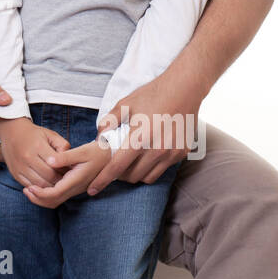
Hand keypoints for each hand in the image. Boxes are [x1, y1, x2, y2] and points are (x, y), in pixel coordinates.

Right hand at [0, 117, 68, 187]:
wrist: (11, 131)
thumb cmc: (34, 134)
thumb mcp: (50, 134)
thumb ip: (63, 146)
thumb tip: (69, 161)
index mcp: (38, 146)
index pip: (55, 166)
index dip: (65, 171)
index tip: (69, 171)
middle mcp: (27, 157)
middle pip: (48, 177)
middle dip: (59, 180)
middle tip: (66, 180)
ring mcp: (20, 167)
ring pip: (39, 184)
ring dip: (50, 186)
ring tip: (57, 182)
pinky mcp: (15, 173)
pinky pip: (29, 186)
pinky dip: (39, 188)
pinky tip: (45, 183)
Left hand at [24, 139, 112, 207]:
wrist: (110, 156)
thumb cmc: (97, 151)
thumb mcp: (82, 150)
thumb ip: (65, 156)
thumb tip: (49, 161)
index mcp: (76, 180)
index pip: (55, 193)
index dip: (41, 193)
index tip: (29, 187)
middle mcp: (76, 188)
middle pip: (54, 201)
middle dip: (38, 199)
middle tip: (25, 190)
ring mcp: (75, 189)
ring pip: (56, 201)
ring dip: (42, 198)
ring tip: (29, 190)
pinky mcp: (74, 187)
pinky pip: (59, 196)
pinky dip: (47, 195)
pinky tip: (39, 186)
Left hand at [88, 76, 200, 195]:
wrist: (184, 89)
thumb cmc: (152, 94)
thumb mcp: (125, 104)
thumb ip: (108, 122)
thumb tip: (98, 139)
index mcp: (139, 138)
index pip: (116, 167)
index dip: (102, 180)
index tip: (93, 189)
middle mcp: (156, 150)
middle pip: (131, 177)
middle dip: (119, 176)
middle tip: (113, 168)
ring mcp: (171, 153)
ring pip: (147, 177)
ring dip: (136, 175)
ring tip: (129, 163)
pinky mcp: (181, 153)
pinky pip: (162, 169)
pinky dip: (151, 167)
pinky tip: (147, 155)